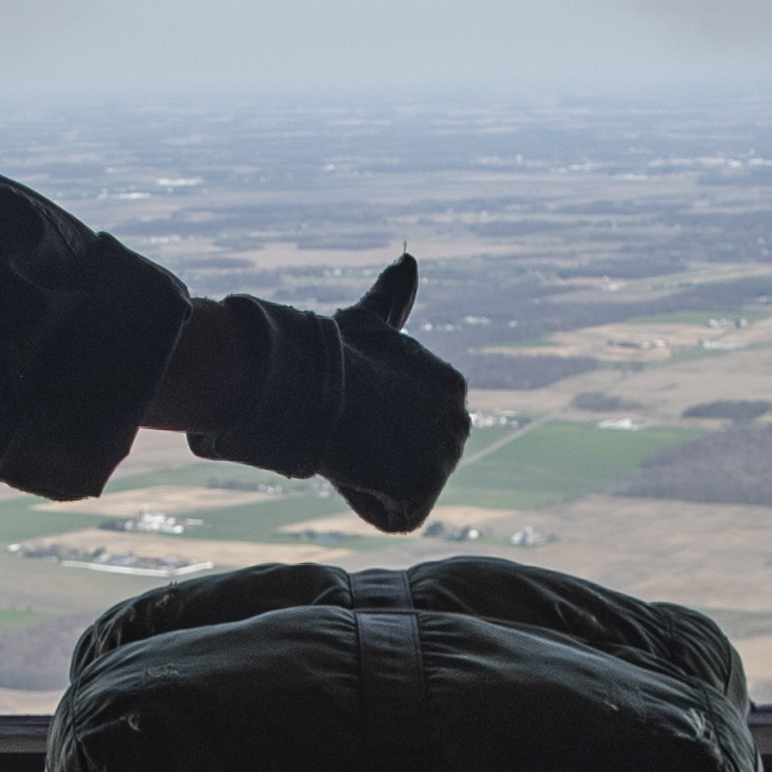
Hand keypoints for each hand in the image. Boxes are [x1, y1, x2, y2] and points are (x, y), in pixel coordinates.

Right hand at [188, 256, 471, 532]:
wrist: (310, 384)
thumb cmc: (332, 355)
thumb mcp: (368, 322)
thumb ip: (394, 298)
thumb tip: (409, 257)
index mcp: (453, 385)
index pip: (413, 426)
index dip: (376, 422)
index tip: (354, 406)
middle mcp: (460, 421)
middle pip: (414, 462)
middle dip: (378, 455)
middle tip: (351, 430)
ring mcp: (444, 458)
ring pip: (402, 490)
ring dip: (371, 478)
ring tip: (352, 446)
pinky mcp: (423, 491)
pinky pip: (395, 515)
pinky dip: (368, 501)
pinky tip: (354, 468)